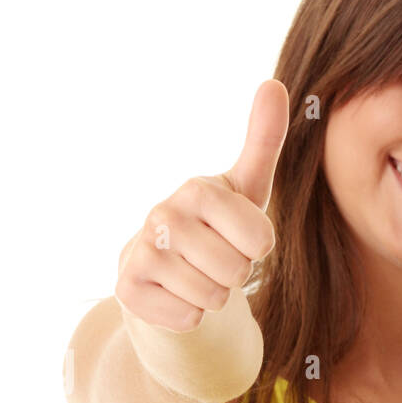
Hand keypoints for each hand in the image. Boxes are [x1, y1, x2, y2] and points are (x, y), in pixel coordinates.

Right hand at [115, 78, 289, 329]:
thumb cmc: (216, 231)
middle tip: (218, 263)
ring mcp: (140, 252)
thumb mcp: (246, 189)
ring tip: (198, 278)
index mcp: (198, 190)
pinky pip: (187, 319)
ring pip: (211, 297)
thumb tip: (275, 84)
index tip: (241, 238)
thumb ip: (263, 141)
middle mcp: (162, 214)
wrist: (167, 277)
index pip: (260, 240)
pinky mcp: (126, 289)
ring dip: (213, 298)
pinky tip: (176, 297)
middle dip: (235, 277)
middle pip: (236, 271)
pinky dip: (189, 317)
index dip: (258, 249)